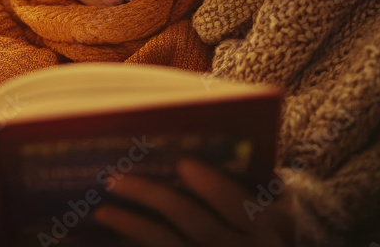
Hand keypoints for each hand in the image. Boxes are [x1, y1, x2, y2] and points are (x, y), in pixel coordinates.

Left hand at [94, 159, 293, 246]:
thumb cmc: (266, 222)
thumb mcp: (277, 207)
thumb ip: (260, 180)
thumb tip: (229, 142)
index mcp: (263, 226)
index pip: (239, 207)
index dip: (214, 187)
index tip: (184, 162)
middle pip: (195, 223)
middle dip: (155, 198)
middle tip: (117, 176)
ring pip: (168, 242)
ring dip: (132, 223)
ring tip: (102, 204)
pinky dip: (132, 234)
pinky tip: (109, 218)